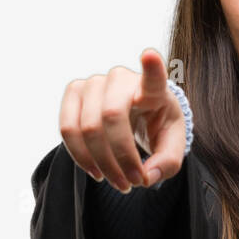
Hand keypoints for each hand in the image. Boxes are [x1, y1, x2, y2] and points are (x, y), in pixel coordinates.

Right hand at [58, 48, 185, 191]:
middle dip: (120, 158)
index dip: (151, 67)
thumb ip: (167, 163)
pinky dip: (81, 156)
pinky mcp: (73, 92)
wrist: (137, 117)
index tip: (149, 55)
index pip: (153, 76)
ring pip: (87, 127)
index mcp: (153, 89)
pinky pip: (67, 129)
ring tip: (118, 183)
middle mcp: (121, 79)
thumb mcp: (171, 146)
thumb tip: (147, 176)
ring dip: (101, 163)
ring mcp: (94, 82)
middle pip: (111, 117)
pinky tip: (97, 171)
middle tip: (132, 184)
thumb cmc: (155, 127)